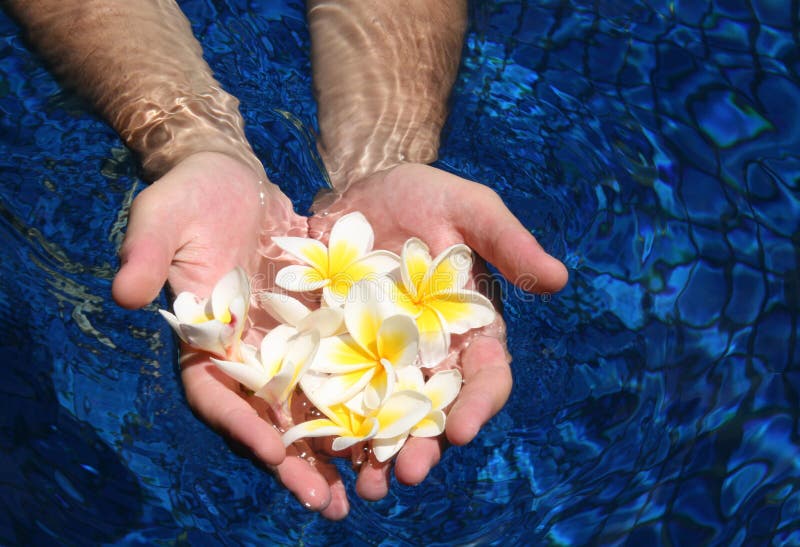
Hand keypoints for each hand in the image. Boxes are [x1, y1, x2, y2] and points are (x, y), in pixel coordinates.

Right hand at [111, 152, 349, 518]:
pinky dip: (356, 397)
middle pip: (266, 415)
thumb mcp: (163, 216)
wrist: (228, 175)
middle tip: (329, 504)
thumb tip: (127, 295)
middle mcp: (240, 350)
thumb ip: (146, 254)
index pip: (214, 392)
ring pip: (306, 402)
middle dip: (295, 461)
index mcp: (200, 337)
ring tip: (365, 487)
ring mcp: (277, 341)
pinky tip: (387, 426)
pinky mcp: (311, 324)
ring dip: (331, 446)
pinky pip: (336, 366)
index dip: (240, 423)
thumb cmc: (188, 194)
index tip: (274, 452)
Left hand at [309, 163, 567, 499]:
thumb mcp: (468, 208)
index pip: (485, 376)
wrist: (362, 190)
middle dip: (423, 446)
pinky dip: (334, 424)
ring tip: (365, 484)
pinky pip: (338, 393)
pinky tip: (322, 451)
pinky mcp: (339, 351)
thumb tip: (559, 279)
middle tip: (409, 474)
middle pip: (433, 411)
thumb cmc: (424, 195)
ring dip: (378, 453)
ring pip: (386, 415)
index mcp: (470, 328)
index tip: (462, 429)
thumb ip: (507, 243)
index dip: (479, 405)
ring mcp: (382, 357)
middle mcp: (430, 353)